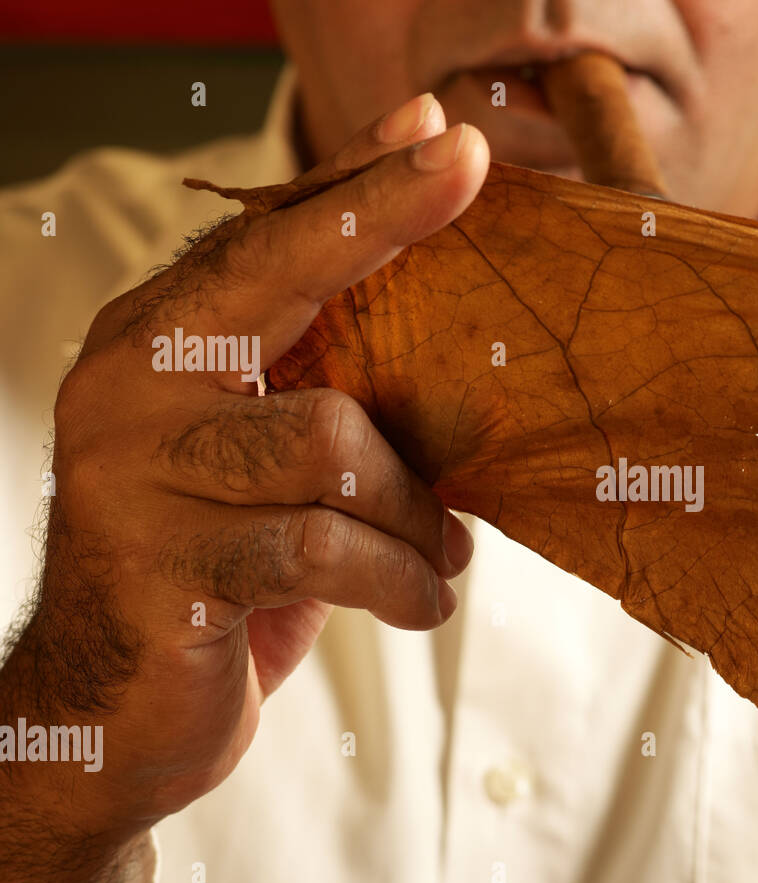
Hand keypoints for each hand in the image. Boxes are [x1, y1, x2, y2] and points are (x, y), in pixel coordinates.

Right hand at [0, 93, 486, 882]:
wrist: (118, 709)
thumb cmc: (225, 565)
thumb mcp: (279, 464)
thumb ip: (334, 375)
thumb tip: (432, 289)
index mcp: (158, 345)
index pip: (266, 241)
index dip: (363, 187)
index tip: (451, 137)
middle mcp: (129, 387)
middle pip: (283, 290)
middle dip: (389, 232)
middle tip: (477, 187)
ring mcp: (134, 477)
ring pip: (332, 445)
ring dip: (417, 513)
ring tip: (439, 553)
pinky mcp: (161, 567)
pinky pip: (325, 548)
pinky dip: (401, 579)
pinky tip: (421, 601)